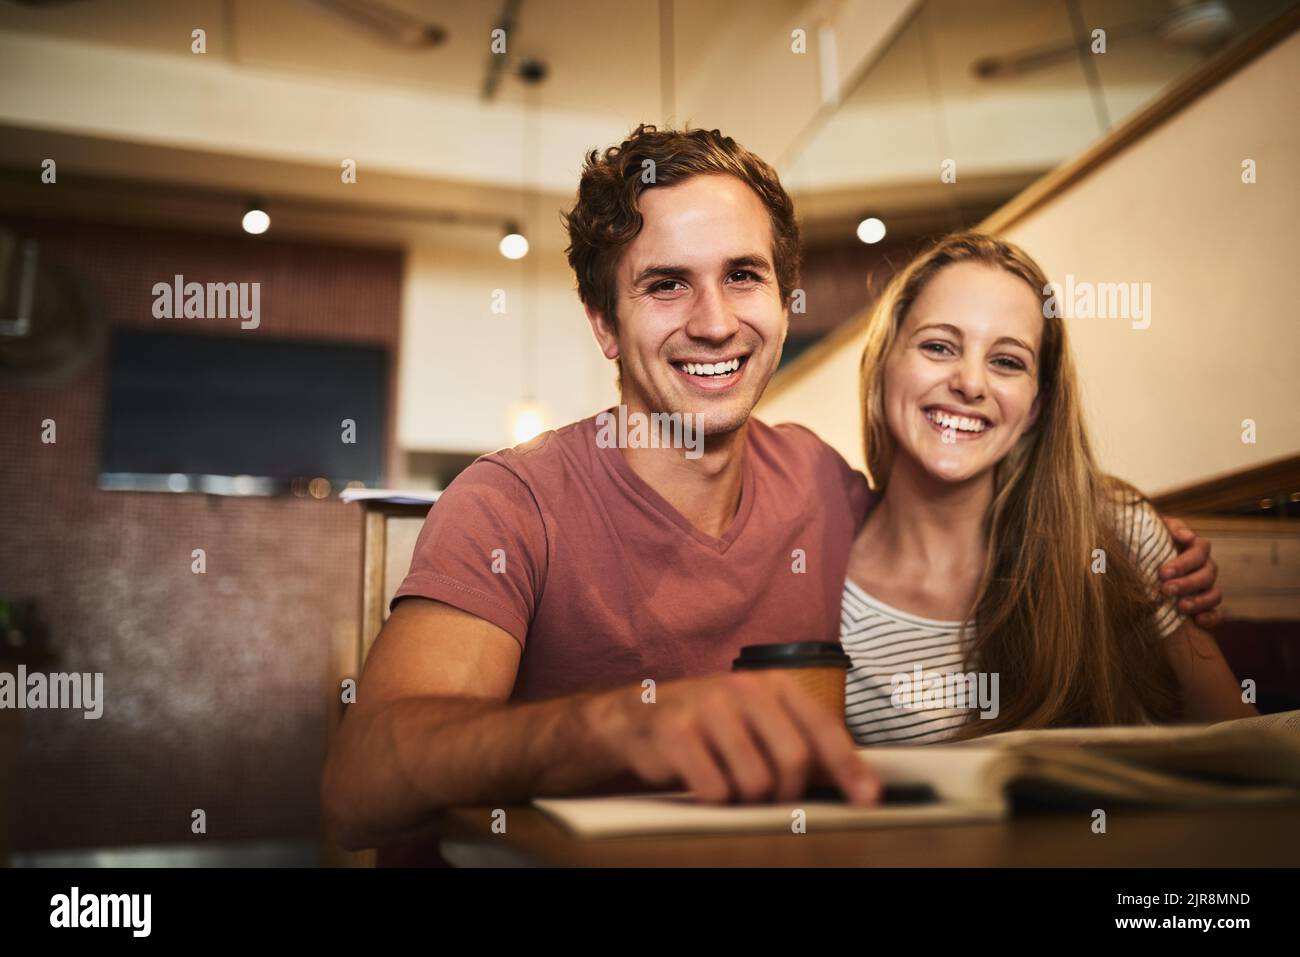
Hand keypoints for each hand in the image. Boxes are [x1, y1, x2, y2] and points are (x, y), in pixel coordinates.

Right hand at [582, 671, 879, 806]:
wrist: (638, 716)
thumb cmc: (712, 724)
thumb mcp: (761, 721)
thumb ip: (805, 743)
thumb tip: (859, 785)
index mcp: (774, 683)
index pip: (823, 728)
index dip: (849, 768)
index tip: (868, 801)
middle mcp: (744, 688)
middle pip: (794, 759)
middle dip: (789, 791)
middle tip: (774, 798)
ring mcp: (709, 708)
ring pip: (756, 781)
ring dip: (749, 798)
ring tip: (733, 785)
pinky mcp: (676, 732)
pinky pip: (715, 789)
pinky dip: (715, 799)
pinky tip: (703, 781)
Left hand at [1159, 516, 1221, 628]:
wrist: (1141, 561)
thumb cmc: (1149, 542)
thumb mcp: (1156, 528)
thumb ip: (1170, 527)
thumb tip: (1185, 535)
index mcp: (1195, 547)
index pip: (1200, 550)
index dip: (1184, 562)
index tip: (1163, 572)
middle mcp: (1205, 566)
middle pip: (1207, 573)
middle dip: (1187, 583)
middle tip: (1166, 589)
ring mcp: (1207, 587)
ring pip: (1214, 594)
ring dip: (1199, 601)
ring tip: (1180, 607)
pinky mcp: (1206, 606)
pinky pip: (1218, 614)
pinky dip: (1211, 618)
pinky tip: (1198, 621)